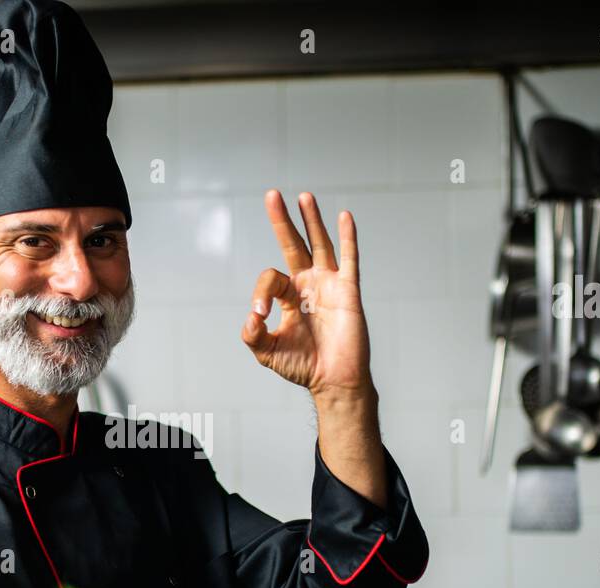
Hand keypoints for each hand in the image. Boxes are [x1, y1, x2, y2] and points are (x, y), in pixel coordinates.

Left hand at [242, 190, 374, 398]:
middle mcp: (308, 284)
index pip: (270, 279)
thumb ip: (252, 335)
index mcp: (288, 296)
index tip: (260, 315)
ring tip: (303, 196)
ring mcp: (329, 285)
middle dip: (282, 220)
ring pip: (320, 244)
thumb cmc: (302, 366)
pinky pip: (349, 259)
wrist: (333, 380)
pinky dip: (347, 238)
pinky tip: (344, 216)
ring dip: (312, 220)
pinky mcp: (348, 291)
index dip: (261, 293)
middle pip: (294, 244)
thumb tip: (250, 316)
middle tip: (271, 195)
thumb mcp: (267, 352)